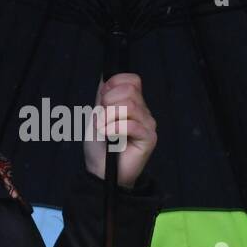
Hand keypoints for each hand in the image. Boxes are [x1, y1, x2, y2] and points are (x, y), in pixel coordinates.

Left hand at [82, 72, 156, 188]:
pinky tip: (109, 137)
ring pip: (129, 106)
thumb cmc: (99, 147)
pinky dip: (114, 129)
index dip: (113, 85)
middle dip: (108, 102)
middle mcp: (143, 112)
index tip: (102, 102)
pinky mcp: (149, 138)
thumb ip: (103, 95)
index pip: (132, 79)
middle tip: (102, 119)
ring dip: (108, 117)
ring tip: (103, 130)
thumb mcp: (96, 115)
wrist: (100, 172)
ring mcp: (148, 125)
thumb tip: (106, 75)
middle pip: (129, 91)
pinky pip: (132, 125)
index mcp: (133, 103)